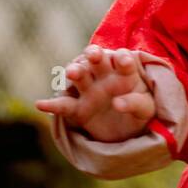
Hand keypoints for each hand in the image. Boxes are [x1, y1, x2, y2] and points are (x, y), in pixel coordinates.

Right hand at [35, 44, 156, 142]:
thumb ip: (136, 104)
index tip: (124, 60)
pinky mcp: (77, 108)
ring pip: (78, 75)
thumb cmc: (139, 113)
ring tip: (71, 73)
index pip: (122, 58)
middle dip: (94, 54)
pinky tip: (40, 105)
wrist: (128, 133)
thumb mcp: (146, 110)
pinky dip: (51, 105)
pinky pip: (63, 105)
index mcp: (124, 71)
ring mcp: (88, 90)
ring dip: (74, 71)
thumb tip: (118, 103)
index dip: (122, 57)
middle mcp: (103, 76)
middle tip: (93, 54)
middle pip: (96, 60)